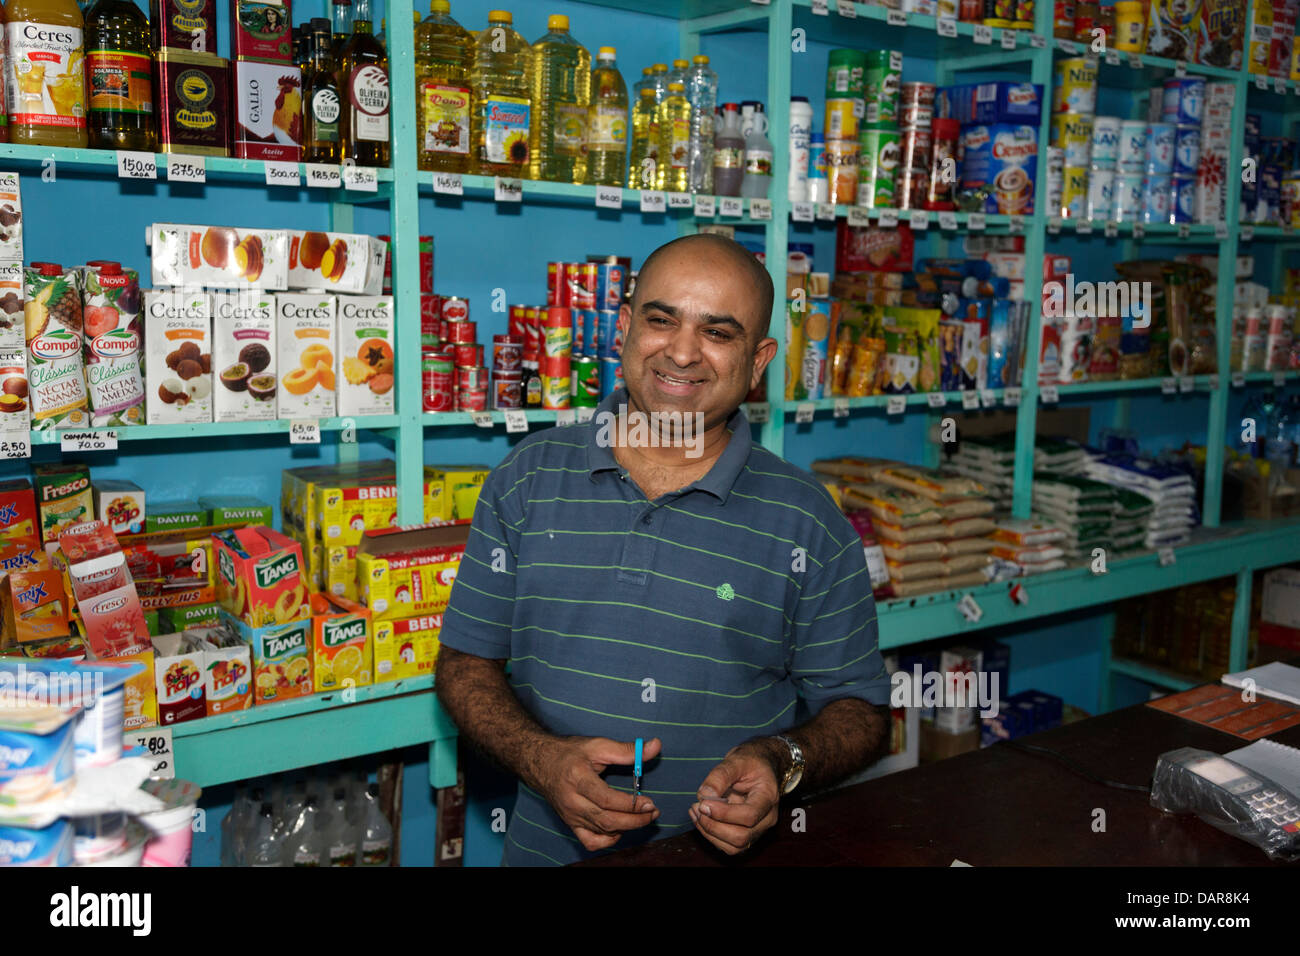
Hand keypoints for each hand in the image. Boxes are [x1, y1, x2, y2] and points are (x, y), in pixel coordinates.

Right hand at [533, 736, 661, 851]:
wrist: (541, 763)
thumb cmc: (570, 753)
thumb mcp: (598, 745)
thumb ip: (627, 750)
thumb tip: (655, 745)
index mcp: (578, 779)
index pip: (607, 800)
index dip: (631, 805)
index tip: (649, 802)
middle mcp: (572, 801)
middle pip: (606, 820)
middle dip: (635, 820)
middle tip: (652, 812)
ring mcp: (570, 816)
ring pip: (602, 832)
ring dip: (626, 828)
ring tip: (643, 817)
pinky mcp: (570, 824)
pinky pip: (590, 842)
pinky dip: (608, 840)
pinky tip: (619, 829)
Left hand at [689, 743, 780, 855]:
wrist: (759, 766)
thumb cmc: (750, 761)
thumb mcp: (736, 760)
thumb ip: (720, 776)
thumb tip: (704, 795)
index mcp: (768, 797)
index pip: (749, 815)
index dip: (724, 814)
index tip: (704, 803)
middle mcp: (767, 818)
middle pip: (742, 837)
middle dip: (714, 826)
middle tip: (697, 807)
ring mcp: (758, 829)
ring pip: (734, 846)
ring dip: (710, 833)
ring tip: (695, 812)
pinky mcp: (747, 833)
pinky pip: (729, 845)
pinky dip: (711, 835)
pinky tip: (699, 818)